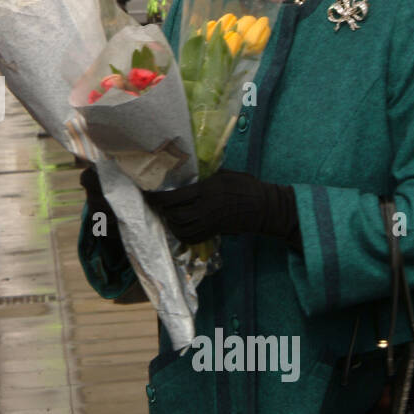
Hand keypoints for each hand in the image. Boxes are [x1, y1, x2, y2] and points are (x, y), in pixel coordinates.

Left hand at [144, 170, 299, 247]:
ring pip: (181, 229)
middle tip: (157, 203)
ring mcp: (210, 223)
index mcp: (206, 191)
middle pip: (174, 215)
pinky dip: (181, 234)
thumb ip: (203, 177)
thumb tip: (185, 175)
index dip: (157, 197)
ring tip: (168, 214)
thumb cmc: (245, 186)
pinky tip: (179, 226)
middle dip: (163, 210)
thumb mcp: (223, 174)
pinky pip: (191, 238)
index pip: (174, 197)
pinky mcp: (214, 232)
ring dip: (171, 223)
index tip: (149, 193)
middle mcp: (205, 209)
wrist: (264, 207)